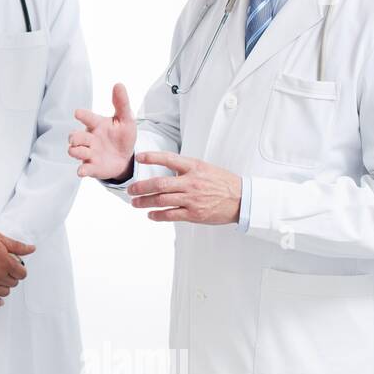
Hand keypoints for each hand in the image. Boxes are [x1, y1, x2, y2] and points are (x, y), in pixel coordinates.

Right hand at [0, 229, 33, 303]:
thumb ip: (17, 246)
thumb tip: (31, 249)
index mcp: (6, 262)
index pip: (22, 274)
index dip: (19, 270)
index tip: (15, 267)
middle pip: (14, 283)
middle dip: (11, 277)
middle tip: (4, 270)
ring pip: (5, 292)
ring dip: (3, 286)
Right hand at [69, 83, 136, 179]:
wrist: (126, 157)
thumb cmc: (122, 136)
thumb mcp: (126, 119)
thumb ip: (121, 103)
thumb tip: (118, 84)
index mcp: (96, 125)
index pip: (87, 118)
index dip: (82, 115)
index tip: (78, 113)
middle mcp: (89, 139)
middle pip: (75, 136)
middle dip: (74, 137)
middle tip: (76, 139)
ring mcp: (89, 153)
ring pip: (75, 151)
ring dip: (76, 151)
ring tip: (84, 152)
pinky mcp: (92, 167)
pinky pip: (83, 169)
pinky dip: (82, 171)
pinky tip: (82, 172)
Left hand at [127, 151, 241, 224]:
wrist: (242, 199)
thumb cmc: (222, 183)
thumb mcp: (205, 168)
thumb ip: (185, 168)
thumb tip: (166, 169)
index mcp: (194, 167)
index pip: (169, 159)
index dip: (153, 157)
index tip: (139, 158)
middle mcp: (192, 182)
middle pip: (160, 183)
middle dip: (141, 187)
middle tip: (130, 189)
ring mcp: (192, 199)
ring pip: (162, 200)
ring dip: (145, 202)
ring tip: (135, 202)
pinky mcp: (194, 214)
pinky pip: (171, 215)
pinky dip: (158, 215)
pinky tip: (150, 214)